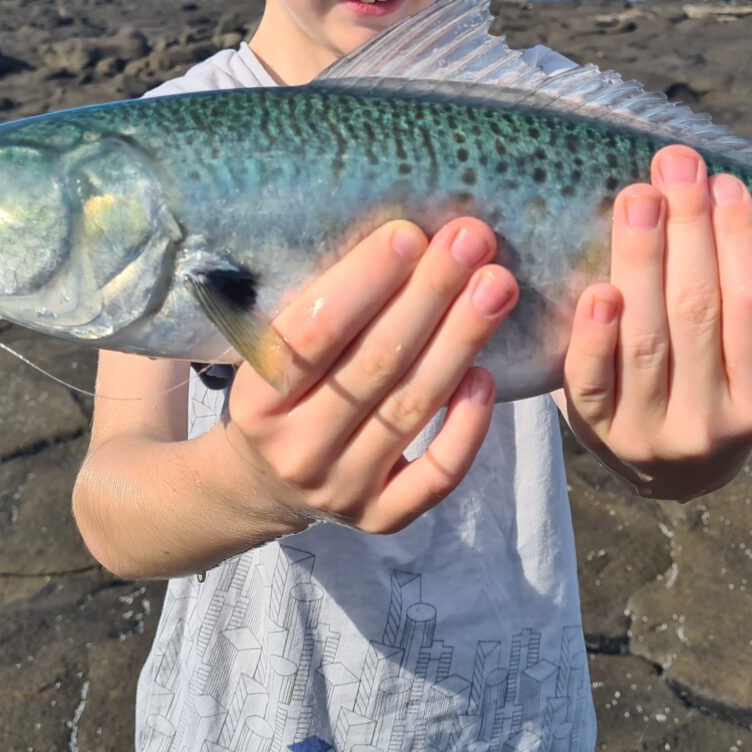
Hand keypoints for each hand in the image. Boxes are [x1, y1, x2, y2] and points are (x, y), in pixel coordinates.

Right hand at [213, 218, 517, 534]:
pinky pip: (436, 476)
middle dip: (430, 295)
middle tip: (473, 241)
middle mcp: (296, 449)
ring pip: (411, 409)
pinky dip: (466, 427)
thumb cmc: (278, 391)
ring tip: (497, 286)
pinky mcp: (382, 517)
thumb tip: (399, 234)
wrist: (260, 484)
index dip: (364, 282)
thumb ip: (315, 306)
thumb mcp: (264, 352)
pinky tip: (487, 376)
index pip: (313, 334)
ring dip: (460, 340)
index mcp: (254, 399)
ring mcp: (341, 489)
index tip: (410, 233)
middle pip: (375, 365)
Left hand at [562, 145, 751, 499]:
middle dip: (690, 231)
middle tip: (676, 167)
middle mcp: (709, 425)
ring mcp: (649, 433)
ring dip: (642, 260)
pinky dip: (593, 333)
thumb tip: (713, 189)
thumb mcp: (738, 358)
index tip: (726, 184)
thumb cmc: (705, 384)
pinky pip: (590, 380)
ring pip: (646, 338)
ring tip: (639, 198)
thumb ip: (730, 292)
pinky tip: (599, 288)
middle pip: (698, 312)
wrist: (665, 471)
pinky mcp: (596, 432)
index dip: (743, 244)